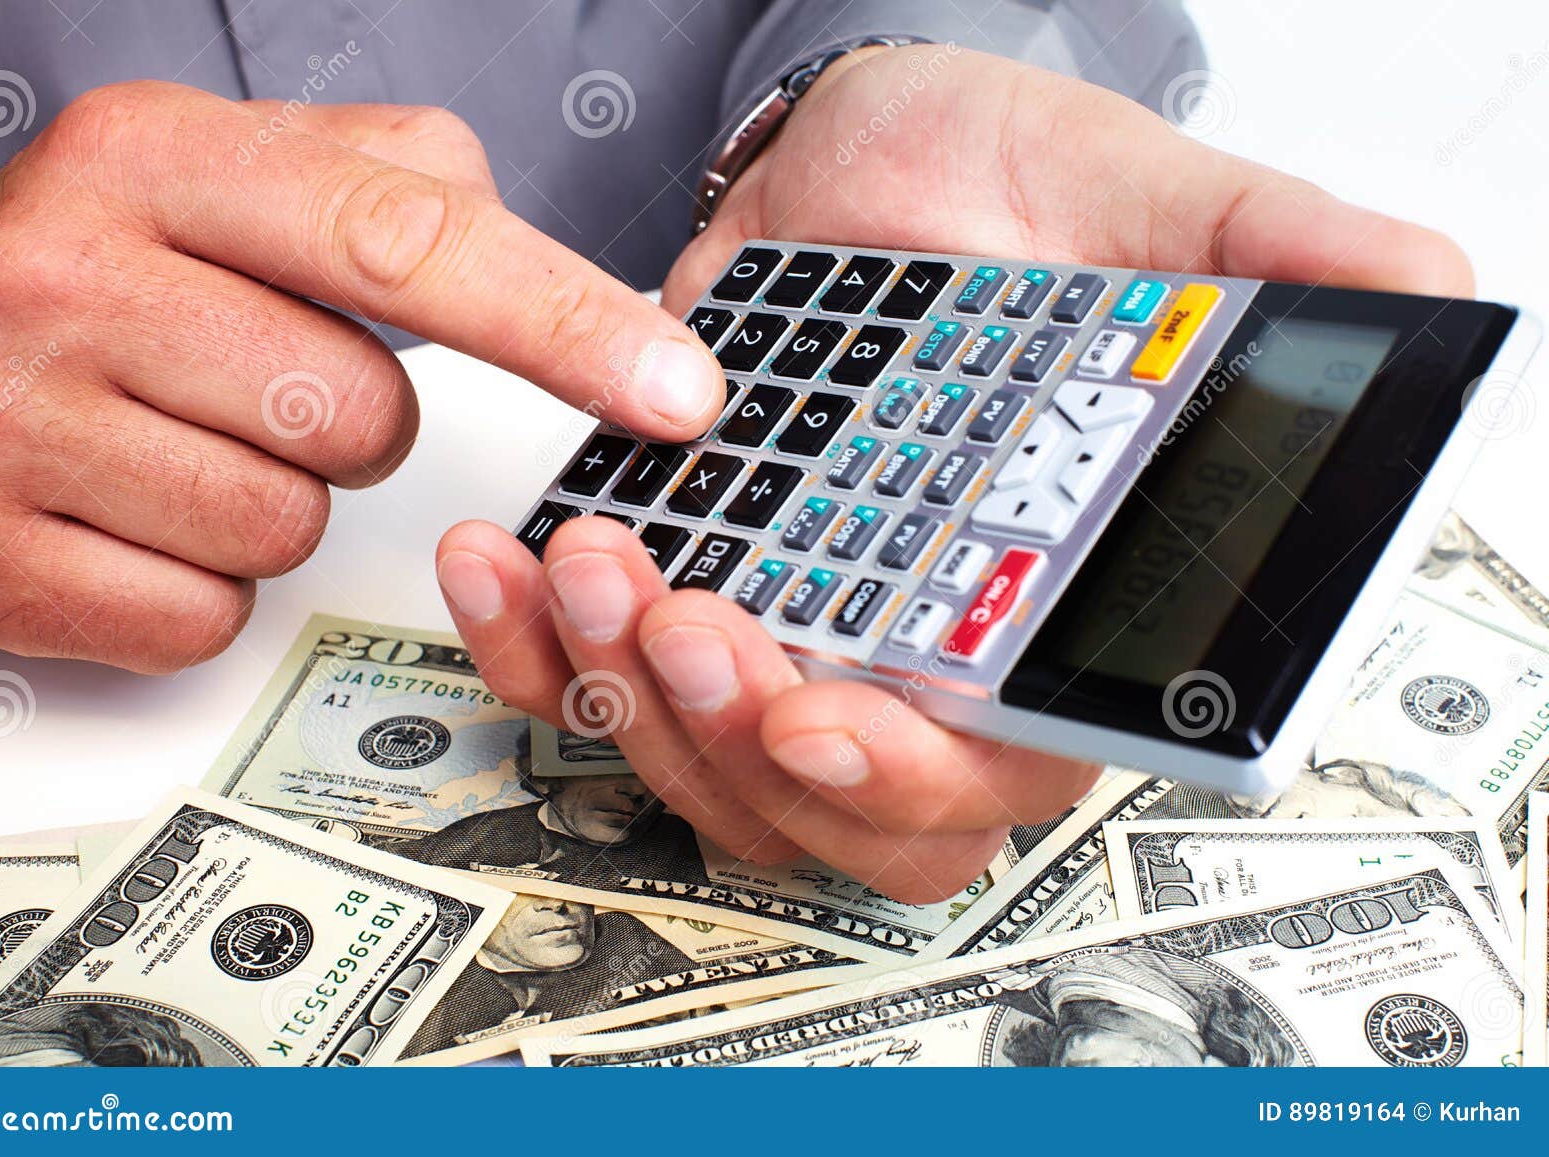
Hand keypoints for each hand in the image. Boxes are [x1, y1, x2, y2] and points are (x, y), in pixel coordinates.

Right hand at [0, 82, 721, 671]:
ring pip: (291, 524)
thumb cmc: (93, 276)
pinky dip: (198, 584)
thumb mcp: (226, 174)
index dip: (564, 323)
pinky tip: (129, 518)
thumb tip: (563, 284)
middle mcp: (65, 274)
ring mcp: (8, 422)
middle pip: (366, 413)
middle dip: (350, 424)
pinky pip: (206, 616)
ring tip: (177, 442)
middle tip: (253, 385)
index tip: (677, 391)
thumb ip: (396, 184)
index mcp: (150, 155)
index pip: (409, 241)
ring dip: (274, 501)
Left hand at [439, 48, 1473, 900]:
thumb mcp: (1146, 202)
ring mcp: (788, 632)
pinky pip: (593, 686)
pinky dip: (538, 652)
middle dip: (746, 748)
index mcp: (1037, 614)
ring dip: (631, 697)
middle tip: (694, 625)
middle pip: (835, 814)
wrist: (856, 157)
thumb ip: (1276, 257)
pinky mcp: (677, 590)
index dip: (915, 785)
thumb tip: (1429, 292)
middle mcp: (912, 657)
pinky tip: (513, 570)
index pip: (999, 774)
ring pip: (705, 770)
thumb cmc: (1001, 188)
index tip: (830, 725)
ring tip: (595, 562)